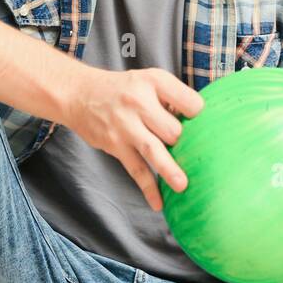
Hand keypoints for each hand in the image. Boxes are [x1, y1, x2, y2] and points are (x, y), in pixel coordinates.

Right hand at [52, 65, 202, 210]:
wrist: (79, 94)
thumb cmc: (124, 89)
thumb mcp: (149, 80)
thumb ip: (173, 98)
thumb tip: (199, 125)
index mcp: (154, 82)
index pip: (189, 102)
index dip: (199, 115)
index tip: (203, 124)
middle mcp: (139, 102)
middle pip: (172, 129)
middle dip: (184, 143)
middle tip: (195, 154)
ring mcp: (125, 125)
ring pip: (153, 150)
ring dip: (169, 170)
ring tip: (183, 186)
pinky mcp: (115, 145)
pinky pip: (135, 169)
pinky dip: (148, 188)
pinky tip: (158, 203)